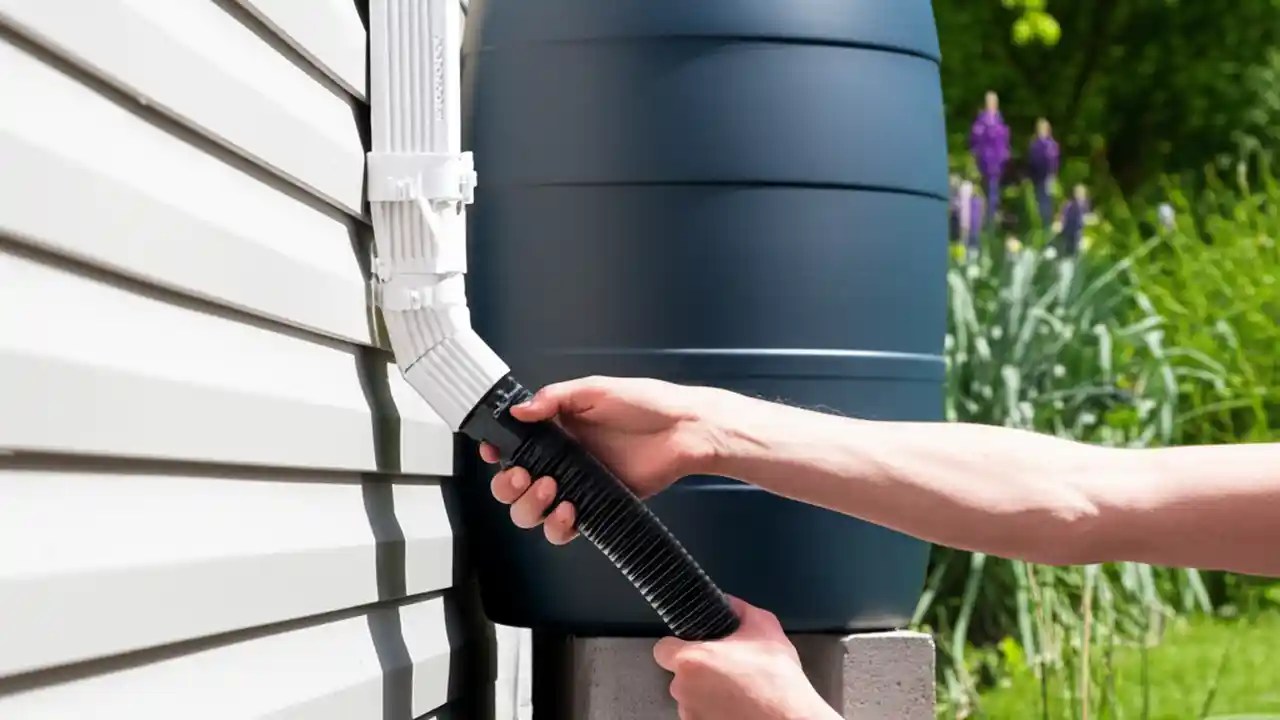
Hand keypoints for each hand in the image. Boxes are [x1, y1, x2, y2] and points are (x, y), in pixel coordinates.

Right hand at [479, 376, 736, 543]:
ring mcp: (576, 486)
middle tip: (523, 475)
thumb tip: (518, 410)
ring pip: (531, 512)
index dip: (496, 452)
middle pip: (513, 485)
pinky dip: (557, 525)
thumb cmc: (646, 404)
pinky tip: (569, 510)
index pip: (512, 445)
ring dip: (530, 506)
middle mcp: (560, 459)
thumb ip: (554, 399)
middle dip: (507, 485)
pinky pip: (564, 528)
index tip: (493, 452)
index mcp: (555, 429)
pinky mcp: (595, 507)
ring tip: (550, 488)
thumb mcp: (595, 390)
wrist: (684, 430)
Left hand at [654, 597, 837, 719]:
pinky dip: (714, 711)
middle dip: (698, 671)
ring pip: (691, 697)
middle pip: (680, 674)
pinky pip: (701, 715)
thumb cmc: (776, 681)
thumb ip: (739, 609)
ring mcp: (690, 714)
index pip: (662, 648)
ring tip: (736, 689)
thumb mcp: (764, 627)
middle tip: (725, 668)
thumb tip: (729, 603)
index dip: (677, 645)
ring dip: (706, 693)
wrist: (789, 719)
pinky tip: (737, 705)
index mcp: (692, 660)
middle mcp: (684, 690)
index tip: (693, 646)